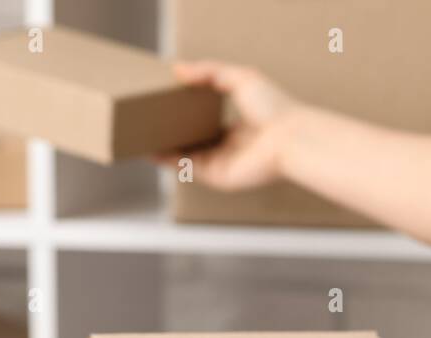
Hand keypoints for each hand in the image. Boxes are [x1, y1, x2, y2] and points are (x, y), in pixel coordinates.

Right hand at [163, 60, 300, 190]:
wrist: (288, 138)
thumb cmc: (273, 108)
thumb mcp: (239, 78)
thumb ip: (209, 72)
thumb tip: (178, 69)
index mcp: (238, 128)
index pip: (207, 124)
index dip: (187, 117)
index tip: (168, 108)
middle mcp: (229, 148)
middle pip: (194, 142)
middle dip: (172, 135)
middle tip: (150, 122)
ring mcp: (222, 163)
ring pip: (186, 157)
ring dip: (164, 149)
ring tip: (142, 136)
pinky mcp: (216, 175)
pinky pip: (187, 168)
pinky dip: (169, 161)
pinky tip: (152, 149)